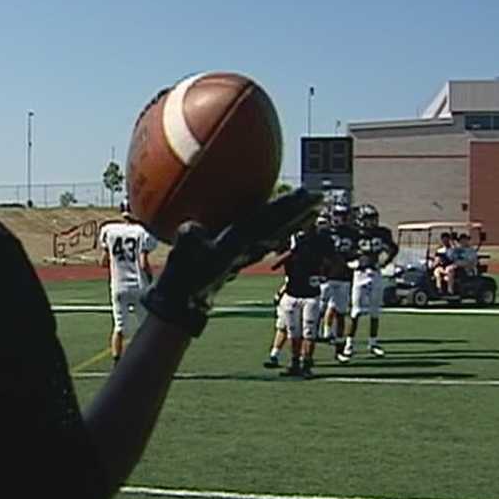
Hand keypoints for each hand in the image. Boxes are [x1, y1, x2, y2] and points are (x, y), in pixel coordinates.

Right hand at [141, 188, 322, 335]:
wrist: (184, 303)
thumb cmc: (181, 279)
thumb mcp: (180, 257)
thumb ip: (186, 241)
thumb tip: (191, 227)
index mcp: (236, 246)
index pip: (263, 224)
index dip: (282, 210)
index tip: (301, 196)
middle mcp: (247, 251)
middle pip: (277, 228)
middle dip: (297, 212)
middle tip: (319, 196)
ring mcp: (248, 254)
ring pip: (277, 234)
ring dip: (296, 220)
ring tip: (314, 205)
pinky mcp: (243, 256)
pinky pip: (268, 239)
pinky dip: (283, 229)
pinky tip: (292, 222)